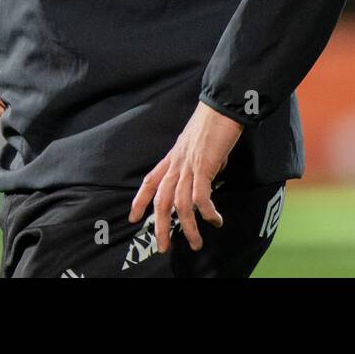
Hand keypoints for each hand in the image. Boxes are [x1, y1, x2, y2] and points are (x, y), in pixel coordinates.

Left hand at [128, 101, 243, 252]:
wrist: (221, 106)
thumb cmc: (213, 122)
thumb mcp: (199, 145)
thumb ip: (200, 163)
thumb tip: (212, 175)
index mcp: (172, 158)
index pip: (149, 181)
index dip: (139, 201)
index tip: (132, 218)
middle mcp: (177, 164)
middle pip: (161, 201)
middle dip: (160, 227)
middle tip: (163, 247)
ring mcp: (189, 166)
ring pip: (180, 205)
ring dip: (188, 228)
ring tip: (196, 243)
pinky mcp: (204, 167)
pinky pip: (201, 197)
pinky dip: (207, 212)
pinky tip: (215, 220)